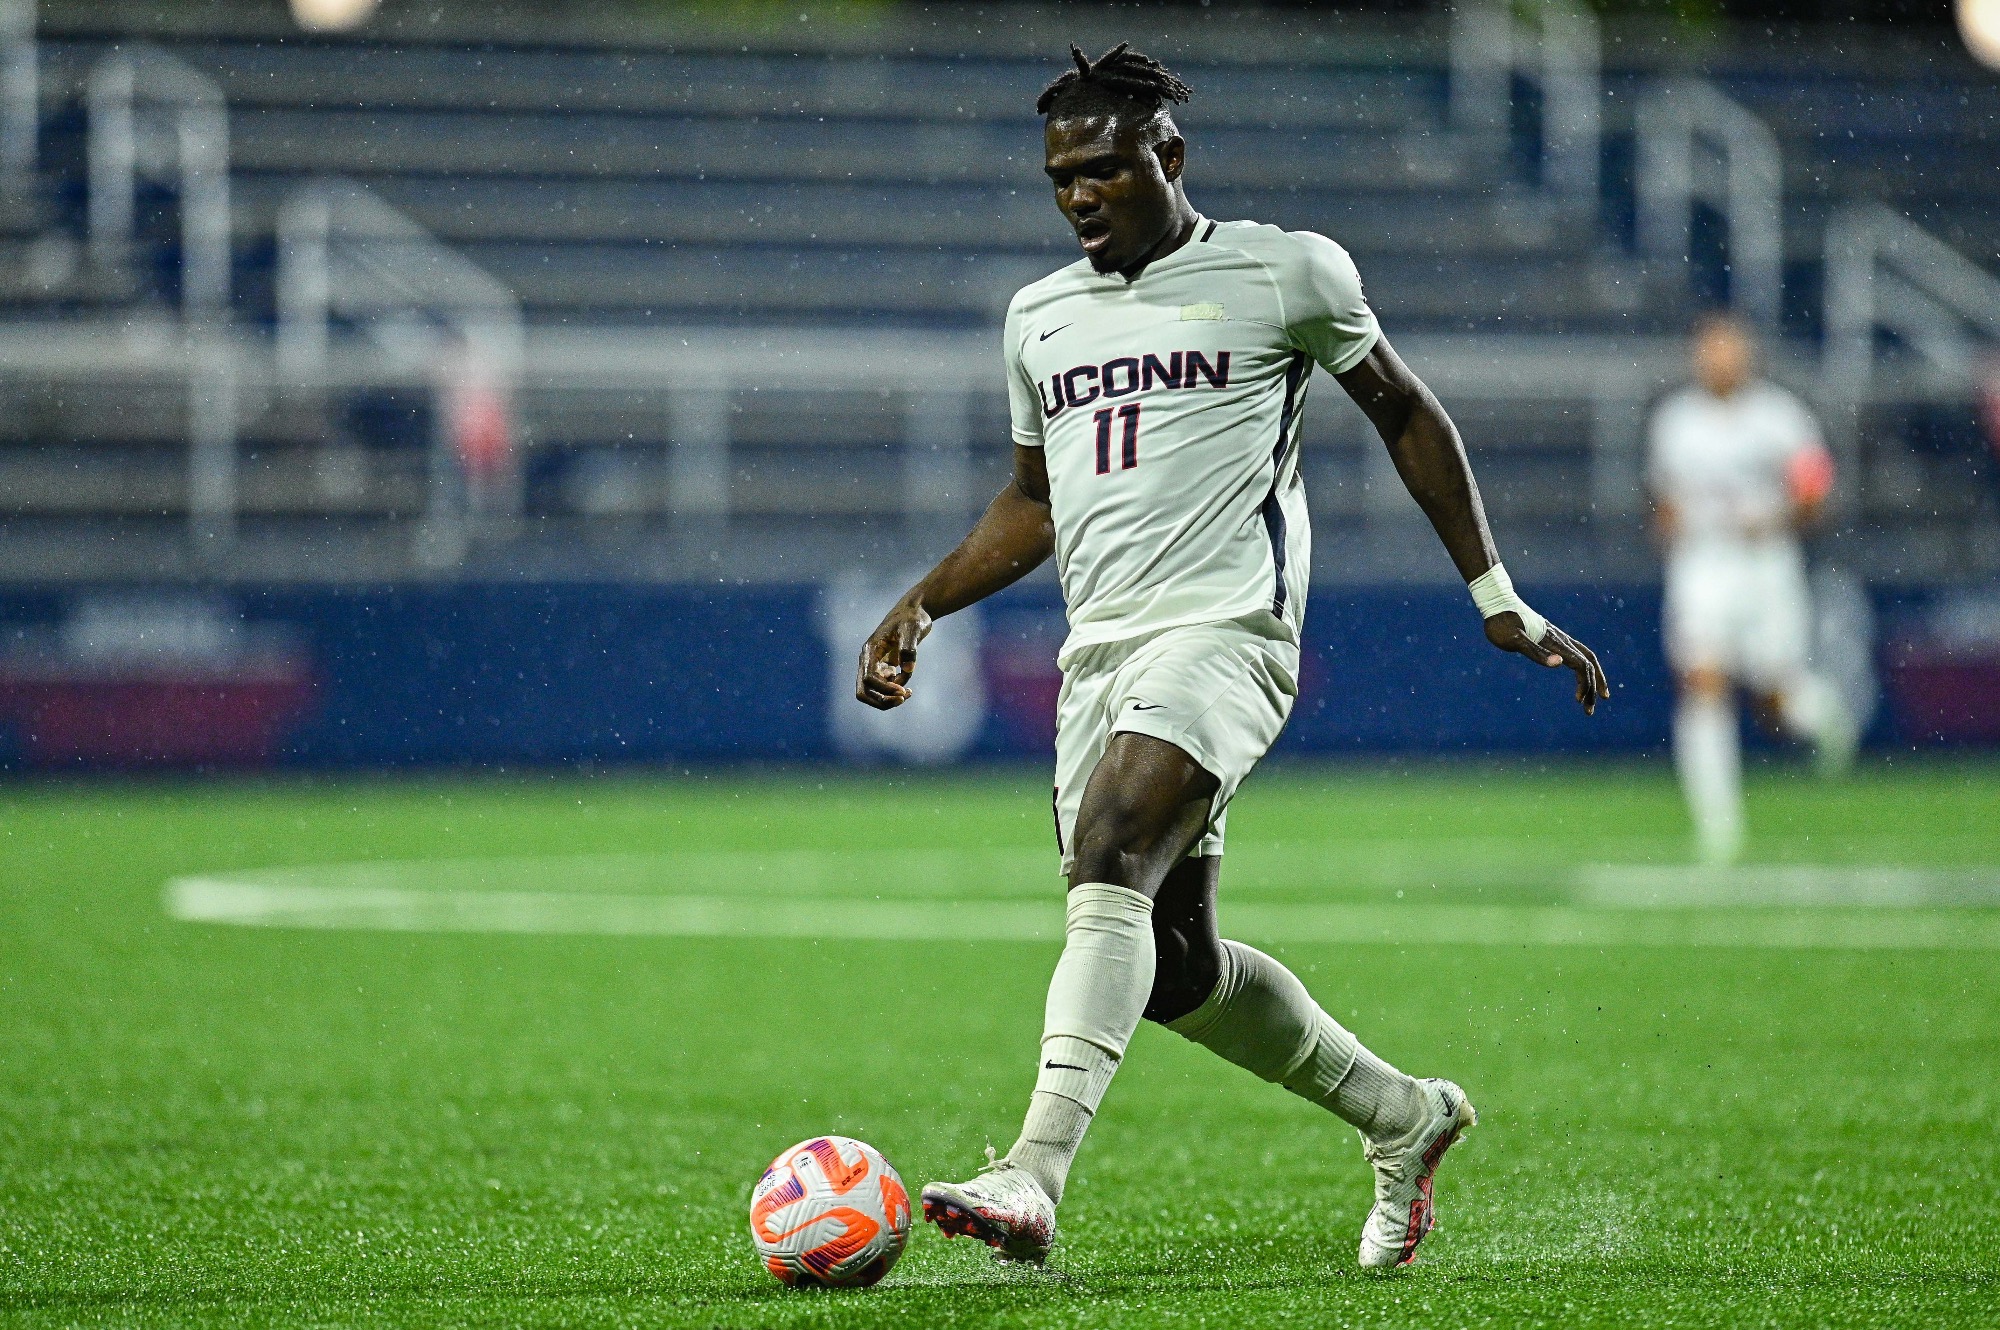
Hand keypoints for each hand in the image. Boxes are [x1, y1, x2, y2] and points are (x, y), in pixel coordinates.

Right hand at [855, 597, 932, 709]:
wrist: (915, 612)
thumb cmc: (912, 618)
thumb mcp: (913, 630)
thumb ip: (909, 648)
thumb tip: (908, 669)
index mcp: (870, 651)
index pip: (868, 678)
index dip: (884, 688)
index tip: (904, 690)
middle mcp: (868, 660)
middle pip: (864, 691)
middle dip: (881, 700)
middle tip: (902, 700)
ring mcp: (875, 665)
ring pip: (873, 692)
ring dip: (889, 698)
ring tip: (908, 693)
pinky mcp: (884, 667)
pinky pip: (884, 687)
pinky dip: (895, 692)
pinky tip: (909, 688)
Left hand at [1484, 613, 1609, 715]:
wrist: (1497, 604)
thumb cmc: (1501, 624)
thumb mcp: (1514, 640)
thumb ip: (1536, 652)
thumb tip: (1560, 664)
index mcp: (1555, 642)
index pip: (1581, 664)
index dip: (1585, 683)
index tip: (1579, 702)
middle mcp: (1562, 639)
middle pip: (1589, 663)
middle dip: (1594, 686)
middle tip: (1590, 711)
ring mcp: (1558, 638)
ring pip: (1586, 658)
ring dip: (1592, 679)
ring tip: (1593, 699)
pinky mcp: (1552, 639)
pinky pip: (1576, 654)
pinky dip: (1583, 669)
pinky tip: (1580, 679)